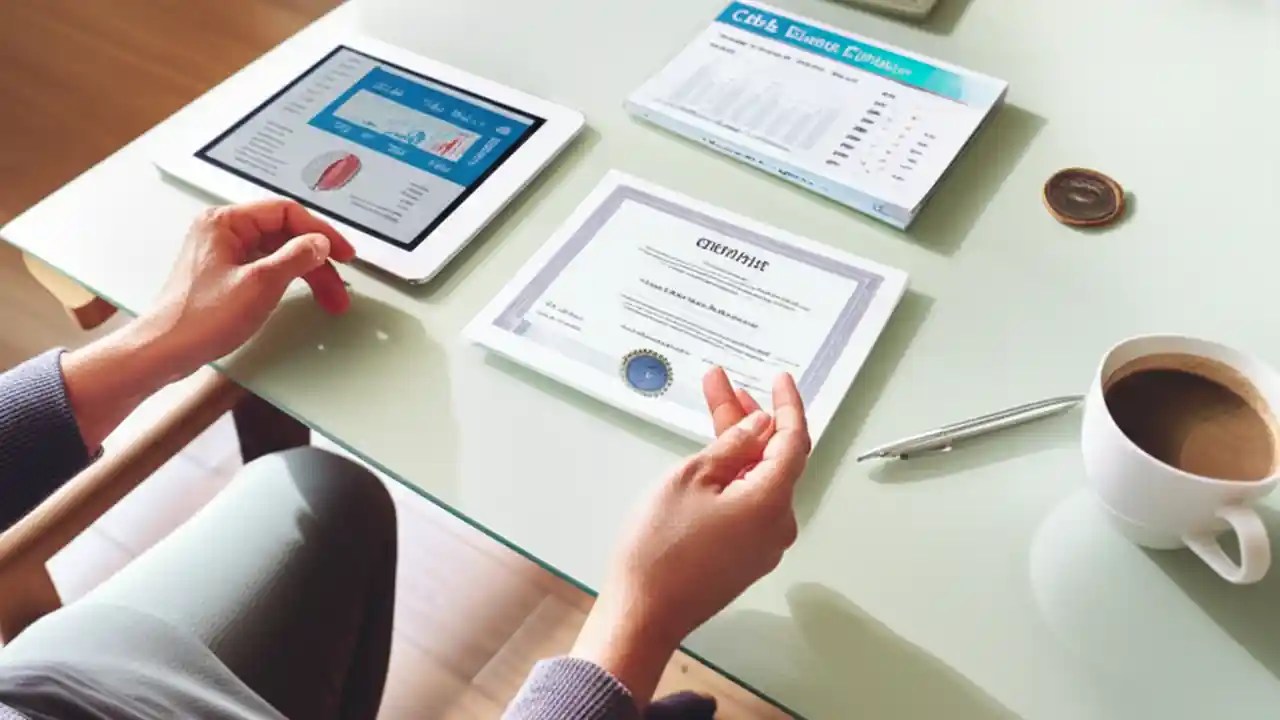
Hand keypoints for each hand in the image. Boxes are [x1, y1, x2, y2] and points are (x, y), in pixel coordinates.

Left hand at [138, 199, 355, 376]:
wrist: (165, 350)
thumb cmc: (198, 319)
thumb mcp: (259, 284)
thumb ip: (295, 257)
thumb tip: (319, 243)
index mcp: (225, 222)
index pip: (286, 213)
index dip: (320, 232)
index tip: (342, 252)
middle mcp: (222, 232)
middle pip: (285, 235)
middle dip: (316, 261)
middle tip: (338, 282)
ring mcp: (222, 254)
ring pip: (278, 254)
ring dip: (306, 274)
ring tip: (328, 298)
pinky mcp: (224, 275)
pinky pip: (266, 268)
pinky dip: (288, 280)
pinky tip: (300, 295)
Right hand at [570, 368, 810, 706]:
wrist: (644, 612)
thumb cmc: (660, 548)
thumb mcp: (691, 478)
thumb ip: (731, 446)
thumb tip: (759, 427)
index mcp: (772, 501)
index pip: (793, 440)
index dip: (786, 404)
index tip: (779, 379)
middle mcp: (778, 524)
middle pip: (774, 458)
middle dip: (750, 418)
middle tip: (723, 385)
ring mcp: (762, 544)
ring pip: (759, 479)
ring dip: (740, 445)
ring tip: (713, 409)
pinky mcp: (744, 555)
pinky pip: (749, 504)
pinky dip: (735, 475)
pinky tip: (715, 457)